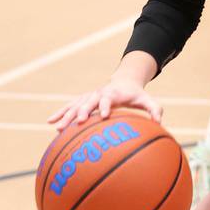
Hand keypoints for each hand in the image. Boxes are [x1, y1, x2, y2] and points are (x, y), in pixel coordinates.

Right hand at [48, 79, 162, 131]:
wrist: (124, 82)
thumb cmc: (137, 95)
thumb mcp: (148, 100)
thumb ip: (155, 110)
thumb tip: (160, 123)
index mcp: (113, 94)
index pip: (108, 99)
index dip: (105, 106)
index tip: (104, 115)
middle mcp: (98, 94)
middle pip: (88, 102)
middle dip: (82, 111)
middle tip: (77, 122)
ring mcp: (89, 97)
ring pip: (75, 105)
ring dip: (66, 116)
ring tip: (57, 127)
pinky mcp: (83, 100)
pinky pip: (69, 107)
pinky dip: (60, 113)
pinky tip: (50, 122)